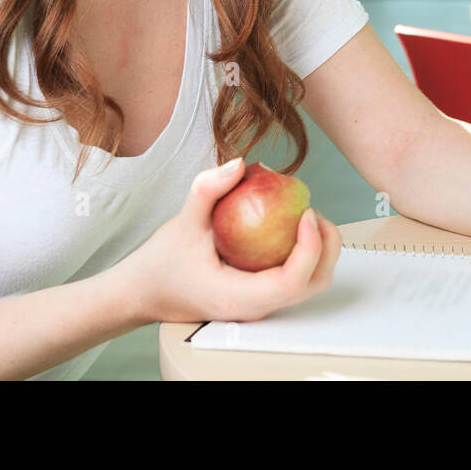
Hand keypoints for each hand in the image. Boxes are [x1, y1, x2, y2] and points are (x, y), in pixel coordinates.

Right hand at [119, 158, 341, 323]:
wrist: (145, 292)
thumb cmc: (161, 263)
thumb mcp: (182, 221)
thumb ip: (207, 189)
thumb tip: (240, 163)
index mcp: (239, 298)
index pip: (292, 281)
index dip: (310, 247)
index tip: (306, 212)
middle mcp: (256, 307)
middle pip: (313, 284)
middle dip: (326, 246)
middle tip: (311, 210)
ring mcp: (261, 305)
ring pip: (310, 284)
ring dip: (319, 249)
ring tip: (304, 215)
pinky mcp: (261, 297)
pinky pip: (296, 278)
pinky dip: (305, 253)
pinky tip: (289, 224)